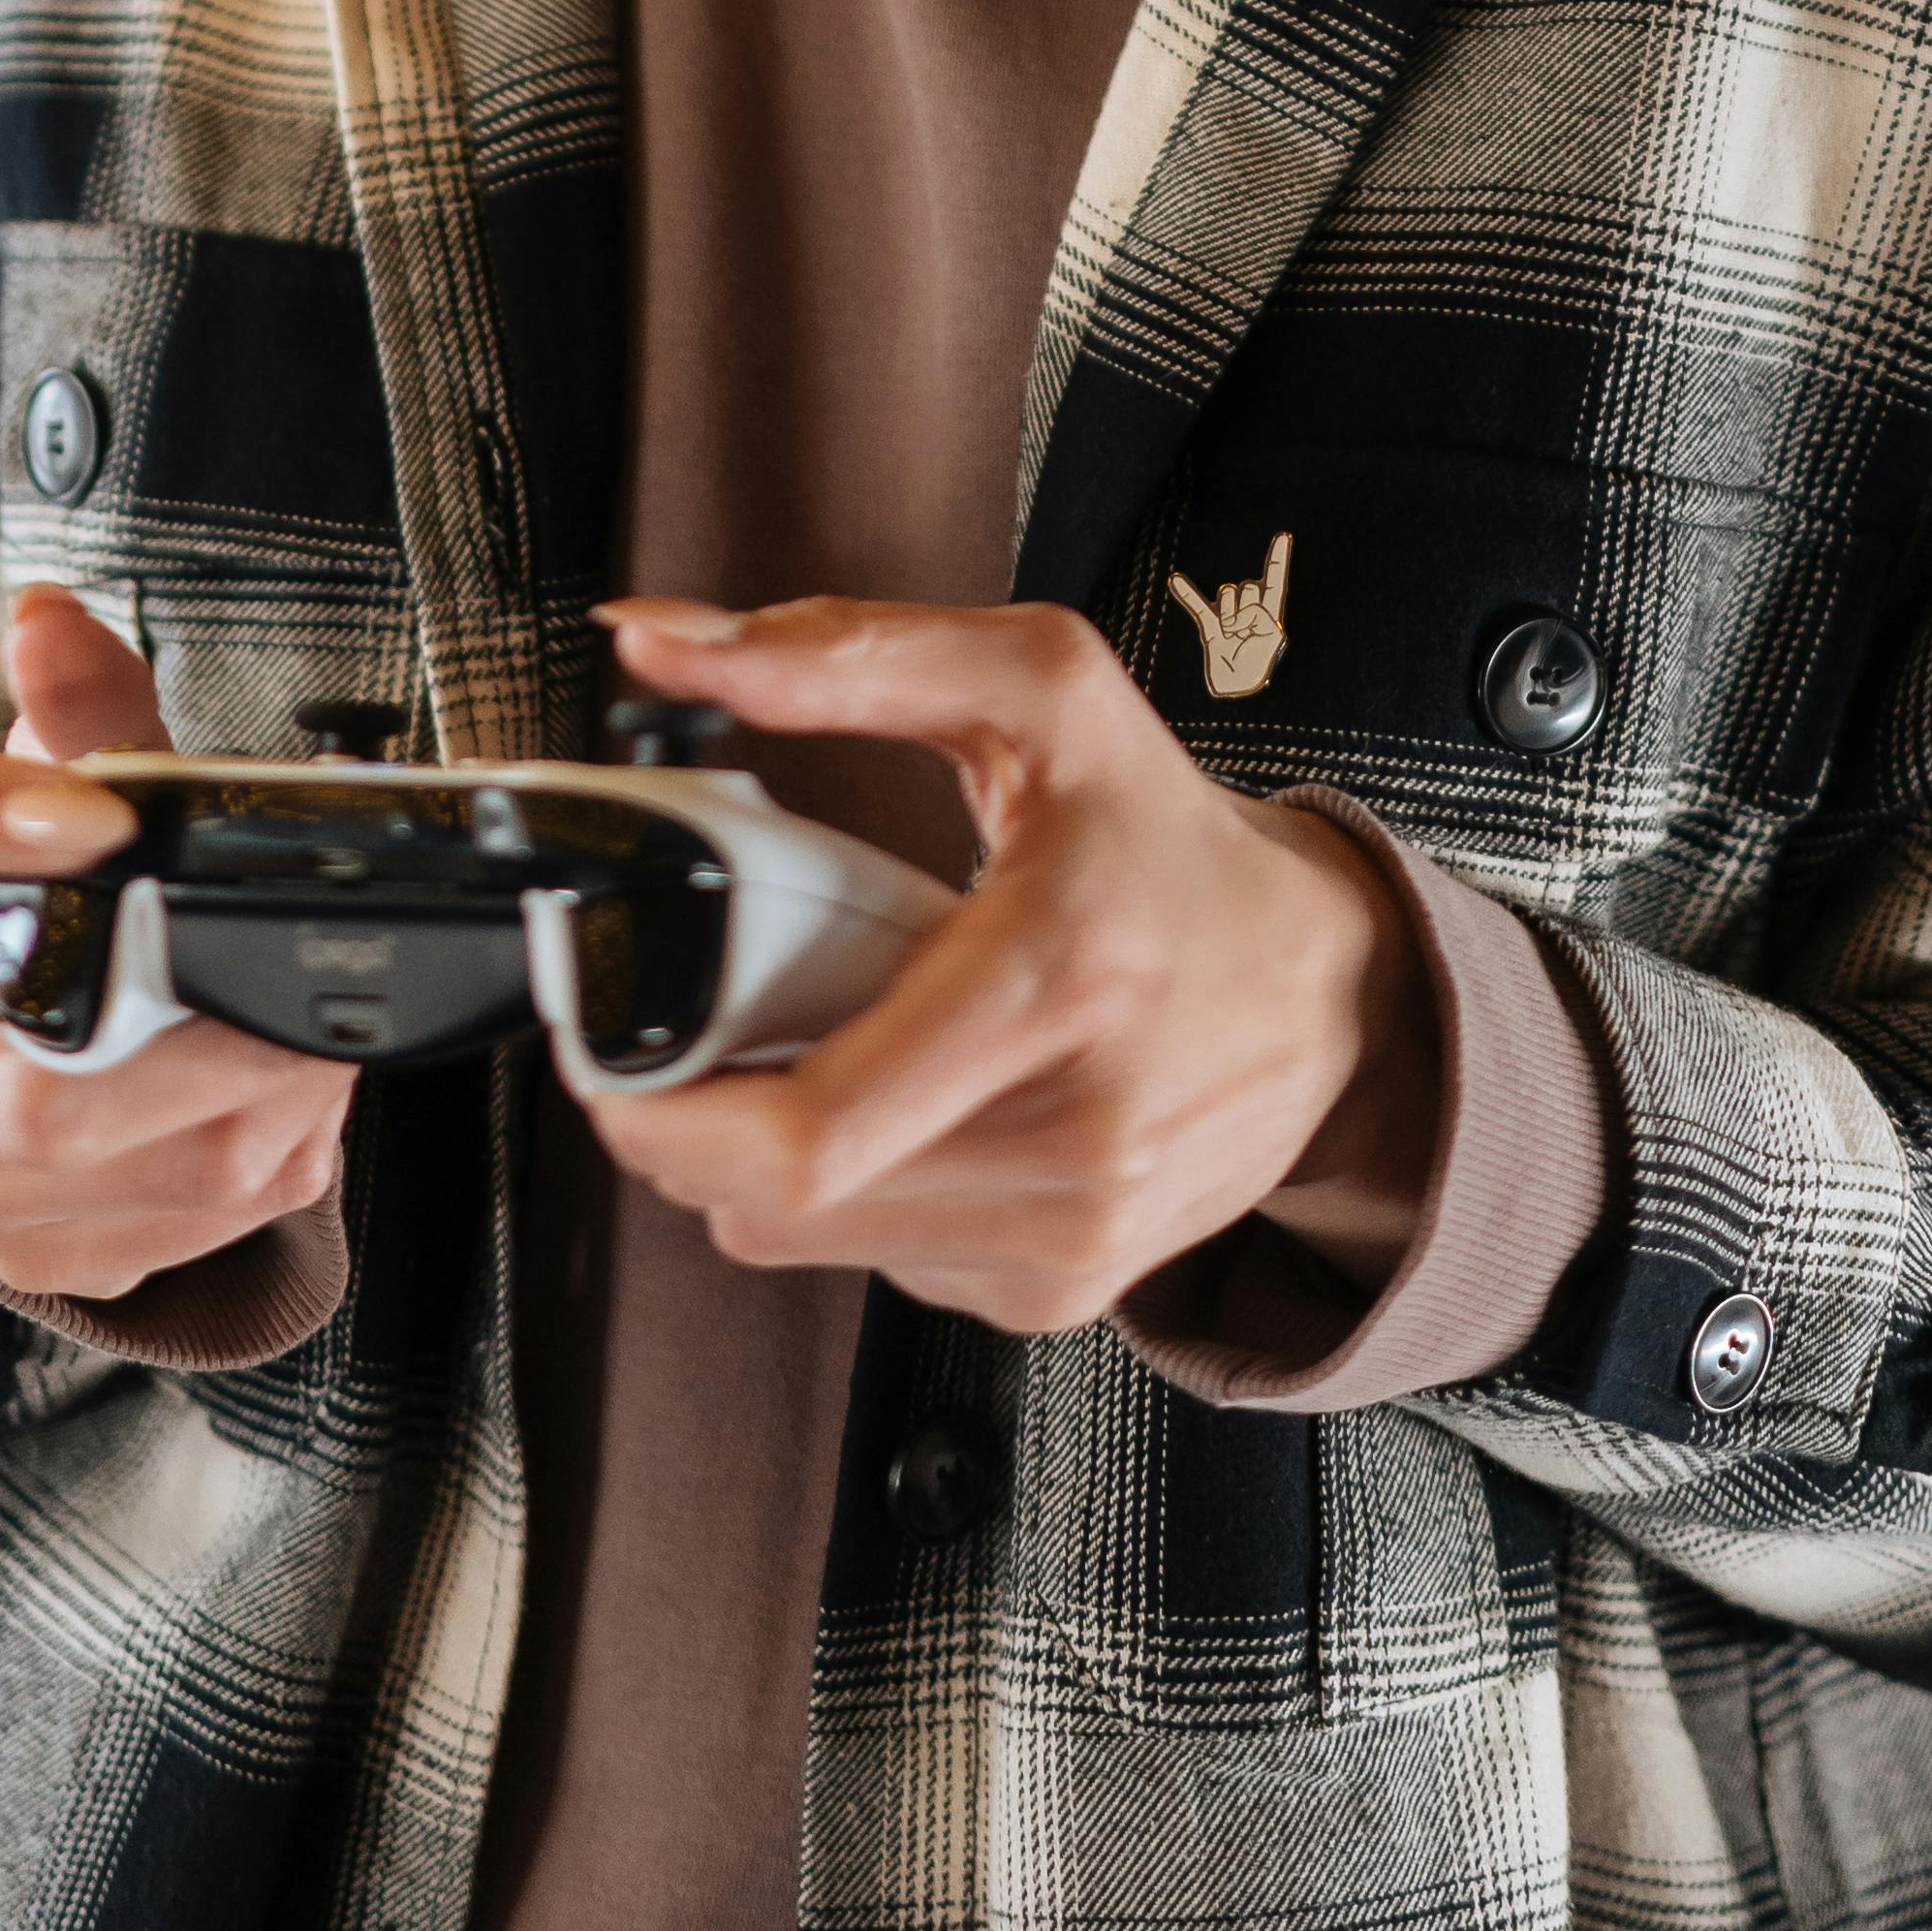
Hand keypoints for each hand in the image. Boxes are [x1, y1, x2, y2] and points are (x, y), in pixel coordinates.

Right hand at [0, 587, 354, 1304]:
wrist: (32, 1059)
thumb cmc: (60, 897)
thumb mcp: (82, 783)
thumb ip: (86, 704)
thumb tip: (48, 623)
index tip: (100, 817)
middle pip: (27, 1084)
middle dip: (201, 1047)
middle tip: (304, 996)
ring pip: (111, 1169)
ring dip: (252, 1105)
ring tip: (313, 1038)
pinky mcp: (18, 1252)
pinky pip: (160, 1224)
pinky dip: (254, 1161)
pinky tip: (282, 1106)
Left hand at [575, 596, 1440, 1337]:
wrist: (1331, 995)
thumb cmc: (1168, 839)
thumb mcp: (1036, 690)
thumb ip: (840, 652)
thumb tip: (652, 637)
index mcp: (1057, 981)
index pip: (811, 1129)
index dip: (664, 1113)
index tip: (600, 1049)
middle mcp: (1077, 1136)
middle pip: (781, 1201)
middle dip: (687, 1121)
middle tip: (686, 1027)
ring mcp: (1076, 1235)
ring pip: (810, 1241)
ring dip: (764, 1159)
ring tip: (822, 1044)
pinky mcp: (1065, 1293)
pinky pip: (881, 1264)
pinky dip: (853, 1193)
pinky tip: (906, 1106)